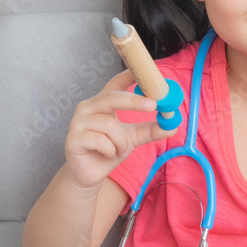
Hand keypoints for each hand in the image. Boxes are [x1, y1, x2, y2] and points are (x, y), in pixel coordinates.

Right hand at [63, 68, 176, 189]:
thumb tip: (172, 126)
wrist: (90, 175)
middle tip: (153, 106)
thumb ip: (150, 130)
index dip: (129, 75)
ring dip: (122, 142)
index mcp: (102, 103)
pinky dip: (111, 151)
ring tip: (118, 150)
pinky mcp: (74, 138)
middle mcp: (88, 107)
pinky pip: (101, 141)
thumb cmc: (109, 151)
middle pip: (112, 97)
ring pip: (110, 125)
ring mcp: (78, 121)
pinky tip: (107, 155)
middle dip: (134, 101)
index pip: (115, 83)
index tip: (146, 71)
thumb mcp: (133, 138)